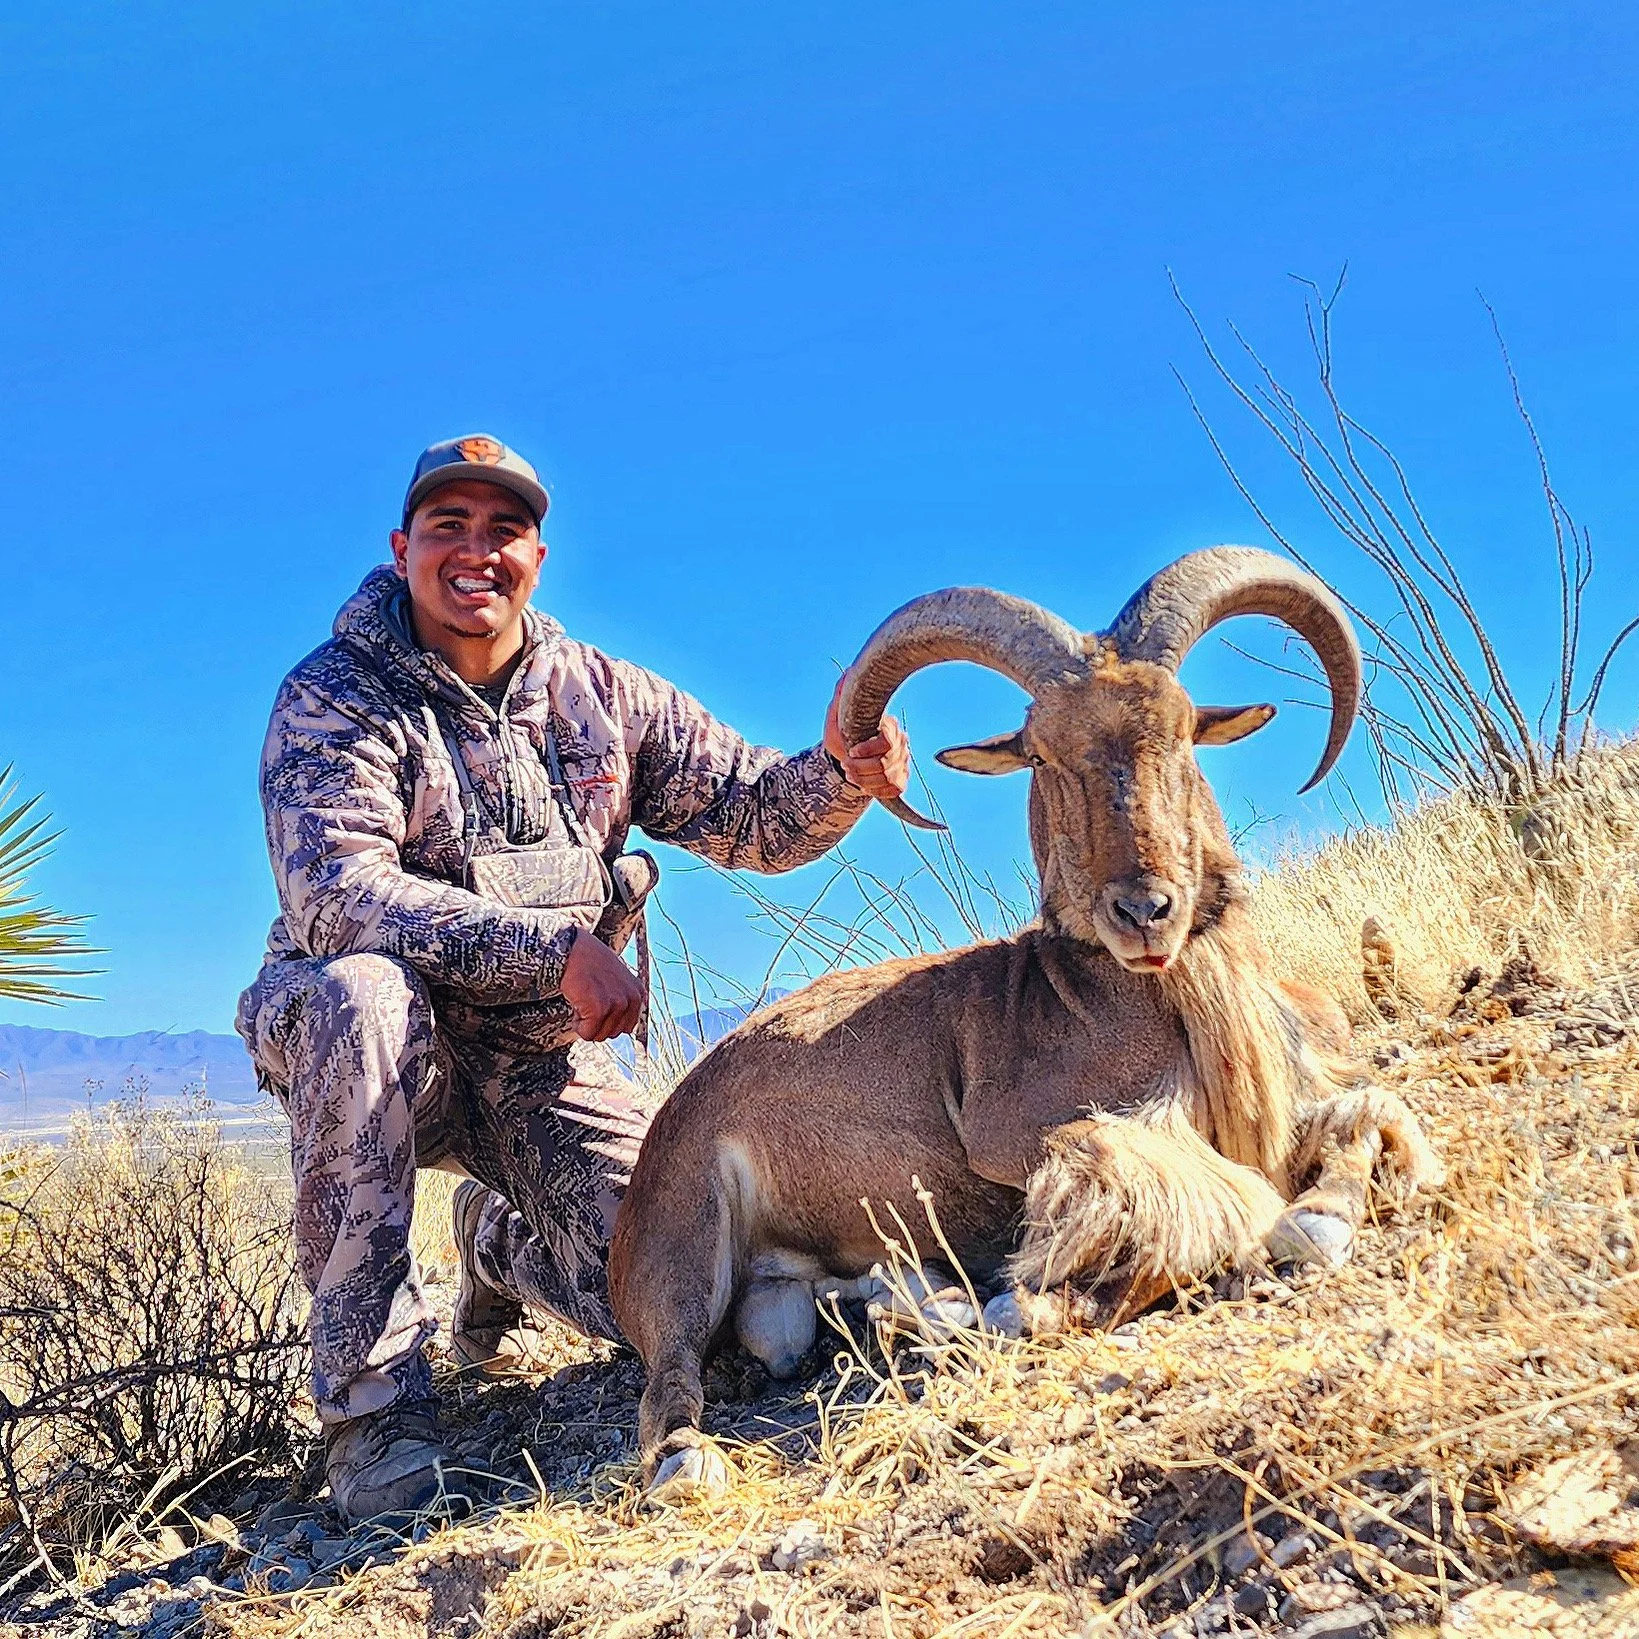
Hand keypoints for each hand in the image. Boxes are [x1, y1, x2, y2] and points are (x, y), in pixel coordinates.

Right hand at [560, 930, 643, 1041]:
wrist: (571, 949)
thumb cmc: (589, 961)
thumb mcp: (616, 978)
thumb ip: (622, 998)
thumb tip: (620, 1025)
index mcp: (637, 992)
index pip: (627, 1026)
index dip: (607, 1020)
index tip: (596, 1005)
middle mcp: (631, 999)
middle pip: (613, 1033)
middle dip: (596, 1022)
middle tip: (587, 1001)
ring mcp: (617, 1004)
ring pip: (600, 1035)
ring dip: (586, 1023)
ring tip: (583, 1000)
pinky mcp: (599, 1009)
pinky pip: (587, 1033)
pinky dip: (577, 1024)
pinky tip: (577, 1004)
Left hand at [823, 673, 910, 800]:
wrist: (847, 755)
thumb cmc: (843, 733)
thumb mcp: (837, 715)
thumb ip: (841, 696)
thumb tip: (848, 674)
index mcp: (888, 726)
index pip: (887, 741)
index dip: (868, 749)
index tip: (851, 752)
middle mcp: (900, 743)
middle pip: (887, 763)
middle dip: (862, 768)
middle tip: (847, 765)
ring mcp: (903, 761)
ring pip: (889, 778)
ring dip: (865, 780)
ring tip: (851, 774)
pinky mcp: (901, 777)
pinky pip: (895, 789)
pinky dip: (877, 790)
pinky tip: (863, 784)